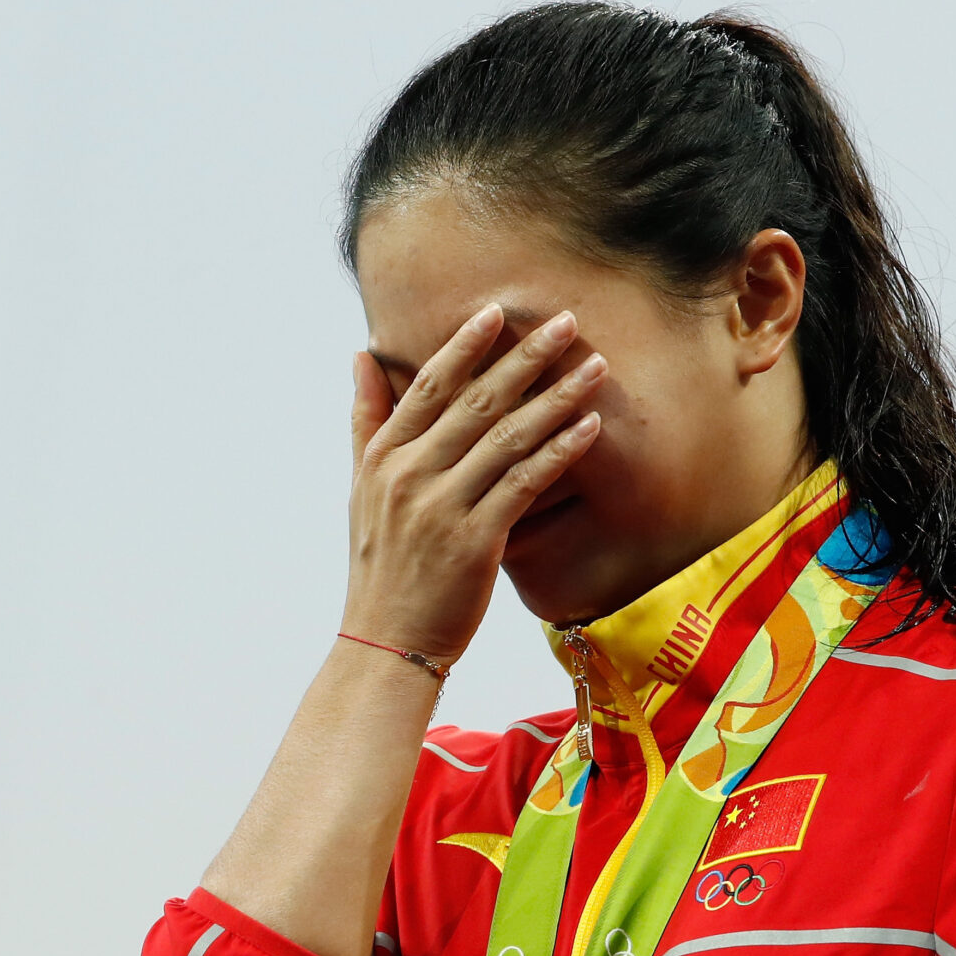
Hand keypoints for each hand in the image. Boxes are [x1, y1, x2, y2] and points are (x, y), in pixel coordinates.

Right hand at [344, 307, 604, 660]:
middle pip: (475, 402)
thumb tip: (361, 355)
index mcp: (383, 458)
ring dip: (556, 398)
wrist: (386, 642)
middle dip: (525, 358)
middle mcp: (410, 476)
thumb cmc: (381, 566)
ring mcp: (441, 507)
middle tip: (566, 320)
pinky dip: (559, 452)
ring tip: (595, 367)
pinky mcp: (475, 541)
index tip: (498, 312)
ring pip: (507, 437)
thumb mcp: (361, 489)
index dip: (464, 346)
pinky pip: (525, 483)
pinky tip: (589, 427)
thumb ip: (366, 420)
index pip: (428, 387)